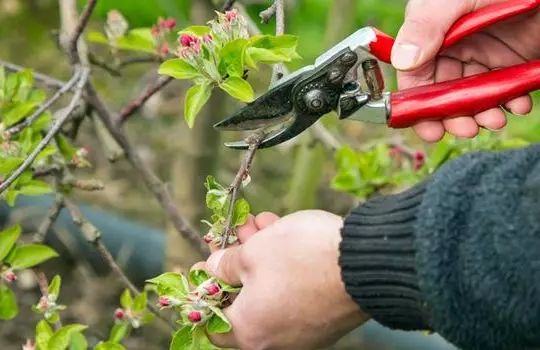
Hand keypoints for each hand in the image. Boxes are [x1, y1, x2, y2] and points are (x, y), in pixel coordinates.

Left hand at [191, 210, 368, 349]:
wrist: (366, 263)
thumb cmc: (300, 258)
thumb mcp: (253, 252)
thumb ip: (226, 263)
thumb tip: (215, 267)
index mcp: (249, 331)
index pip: (213, 321)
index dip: (206, 288)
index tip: (207, 262)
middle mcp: (275, 341)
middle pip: (244, 299)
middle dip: (238, 260)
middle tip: (238, 231)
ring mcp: (303, 333)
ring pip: (270, 291)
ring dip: (262, 257)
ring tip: (262, 224)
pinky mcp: (325, 320)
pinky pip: (294, 294)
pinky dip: (285, 268)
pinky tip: (284, 234)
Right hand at [392, 0, 539, 141]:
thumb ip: (427, 26)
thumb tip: (403, 61)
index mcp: (429, 32)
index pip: (415, 76)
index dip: (419, 105)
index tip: (431, 128)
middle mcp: (451, 45)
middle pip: (443, 92)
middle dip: (454, 116)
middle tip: (468, 129)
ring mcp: (480, 52)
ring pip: (472, 95)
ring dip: (483, 113)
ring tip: (496, 120)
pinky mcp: (508, 58)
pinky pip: (503, 87)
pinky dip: (510, 101)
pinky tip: (519, 103)